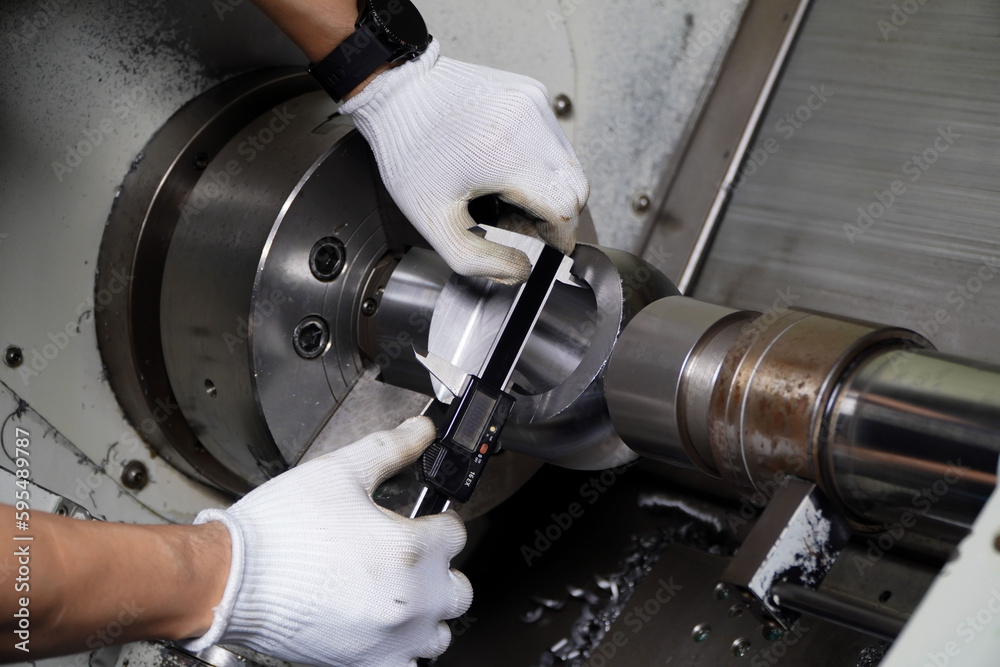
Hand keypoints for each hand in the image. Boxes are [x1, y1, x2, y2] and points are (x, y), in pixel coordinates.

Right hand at [184, 417, 471, 666]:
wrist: (230, 579)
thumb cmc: (279, 530)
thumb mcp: (340, 471)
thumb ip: (391, 449)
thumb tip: (422, 430)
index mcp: (408, 550)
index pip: (456, 534)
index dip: (438, 520)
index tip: (424, 521)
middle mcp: (409, 600)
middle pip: (458, 587)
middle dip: (440, 568)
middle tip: (411, 556)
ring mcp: (390, 638)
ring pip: (439, 633)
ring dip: (429, 612)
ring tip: (400, 592)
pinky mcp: (367, 664)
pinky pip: (409, 665)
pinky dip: (404, 649)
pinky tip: (385, 628)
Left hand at [342, 39, 589, 284]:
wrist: (397, 89)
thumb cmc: (408, 152)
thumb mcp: (434, 221)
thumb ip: (478, 259)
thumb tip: (520, 271)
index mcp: (508, 157)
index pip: (565, 209)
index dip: (557, 237)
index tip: (542, 248)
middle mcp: (530, 124)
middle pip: (575, 188)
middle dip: (554, 216)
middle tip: (516, 223)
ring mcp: (535, 104)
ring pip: (568, 163)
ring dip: (548, 189)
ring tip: (505, 194)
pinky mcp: (533, 93)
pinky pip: (554, 139)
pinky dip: (540, 161)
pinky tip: (504, 165)